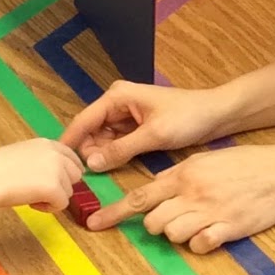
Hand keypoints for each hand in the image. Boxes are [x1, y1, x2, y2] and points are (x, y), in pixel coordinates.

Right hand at [0, 138, 84, 211]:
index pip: (71, 156)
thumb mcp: (20, 154)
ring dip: (53, 198)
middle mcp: (55, 154)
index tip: (57, 181)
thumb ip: (39, 159)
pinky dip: (49, 208)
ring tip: (30, 197)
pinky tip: (32, 204)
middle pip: (75, 174)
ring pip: (69, 191)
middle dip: (62, 185)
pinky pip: (62, 204)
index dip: (66, 172)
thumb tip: (51, 173)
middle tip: (40, 192)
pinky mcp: (54, 188)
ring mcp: (57, 170)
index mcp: (46, 143)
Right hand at [60, 81, 230, 172]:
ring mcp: (125, 117)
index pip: (84, 120)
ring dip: (101, 155)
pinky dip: (114, 155)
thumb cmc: (188, 117)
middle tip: (84, 177)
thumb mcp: (154, 134)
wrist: (216, 115)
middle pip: (90, 132)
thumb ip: (121, 149)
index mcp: (117, 97)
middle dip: (88, 152)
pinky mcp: (135, 128)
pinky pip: (116, 144)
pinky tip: (113, 168)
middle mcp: (117, 104)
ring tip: (98, 175)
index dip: (70, 142)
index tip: (58, 163)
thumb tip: (92, 164)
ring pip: (102, 140)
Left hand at [88, 144, 274, 253]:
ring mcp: (210, 212)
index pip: (139, 197)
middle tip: (176, 217)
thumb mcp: (204, 161)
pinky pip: (199, 246)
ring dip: (179, 234)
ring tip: (198, 222)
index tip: (93, 225)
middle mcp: (192, 194)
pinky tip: (213, 233)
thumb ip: (178, 177)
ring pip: (173, 235)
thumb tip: (153, 193)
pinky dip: (201, 243)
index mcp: (183, 175)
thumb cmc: (243, 164)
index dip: (113, 213)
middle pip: (153, 222)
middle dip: (157, 225)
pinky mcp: (228, 229)